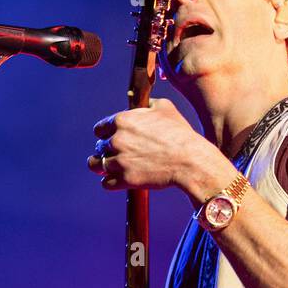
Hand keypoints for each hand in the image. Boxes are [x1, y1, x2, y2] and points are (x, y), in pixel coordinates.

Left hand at [87, 97, 216, 191]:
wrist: (190, 161)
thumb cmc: (180, 134)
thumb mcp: (166, 108)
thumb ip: (148, 104)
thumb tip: (143, 105)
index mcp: (123, 121)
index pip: (100, 128)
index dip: (106, 133)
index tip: (111, 138)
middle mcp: (117, 140)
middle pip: (99, 147)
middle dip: (107, 150)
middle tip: (118, 154)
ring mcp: (120, 161)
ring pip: (97, 166)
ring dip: (103, 167)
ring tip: (109, 168)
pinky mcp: (125, 180)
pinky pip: (106, 183)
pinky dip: (112, 182)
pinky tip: (119, 179)